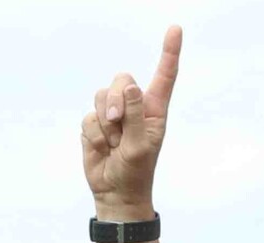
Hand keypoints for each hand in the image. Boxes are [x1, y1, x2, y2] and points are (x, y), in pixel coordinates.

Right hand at [80, 26, 178, 215]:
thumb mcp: (141, 145)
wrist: (115, 193)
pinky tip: (101, 148)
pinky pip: (88, 117)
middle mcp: (134, 107)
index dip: (170, 52)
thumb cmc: (136, 171)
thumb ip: (136, 116)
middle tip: (117, 122)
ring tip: (112, 143)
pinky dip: (93, 135)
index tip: (175, 29)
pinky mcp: (95, 125)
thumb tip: (130, 87)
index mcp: (154, 109)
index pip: (165, 75)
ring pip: (101, 96)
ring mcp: (113, 115)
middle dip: (116, 98)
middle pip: (122, 79)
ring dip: (104, 123)